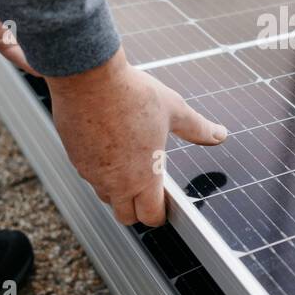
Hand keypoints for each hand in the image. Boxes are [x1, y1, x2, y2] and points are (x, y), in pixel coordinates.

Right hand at [47, 48, 226, 226]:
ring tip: (129, 163)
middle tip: (148, 188)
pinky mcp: (74, 158)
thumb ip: (198, 129)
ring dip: (117, 189)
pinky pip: (88, 175)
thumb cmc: (132, 93)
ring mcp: (91, 173)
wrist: (90, 78)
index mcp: (144, 177)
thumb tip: (220, 135)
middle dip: (137, 208)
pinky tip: (109, 146)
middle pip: (126, 216)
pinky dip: (99, 170)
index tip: (165, 203)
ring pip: (105, 196)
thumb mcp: (174, 110)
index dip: (160, 213)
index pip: (151, 217)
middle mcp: (115, 182)